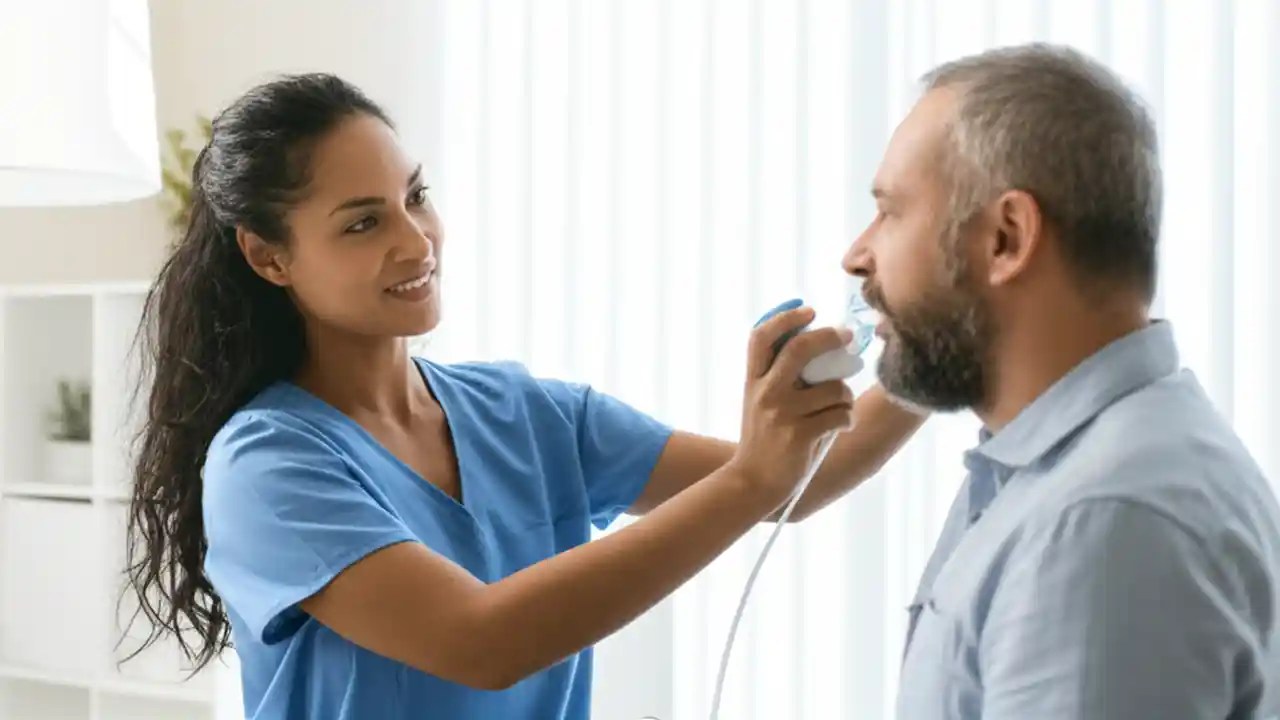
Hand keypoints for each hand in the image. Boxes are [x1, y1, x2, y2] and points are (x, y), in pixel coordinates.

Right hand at [728, 305, 856, 504]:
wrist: (752, 482)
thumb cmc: (764, 439)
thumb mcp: (758, 402)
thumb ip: (780, 376)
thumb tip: (822, 346)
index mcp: (753, 381)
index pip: (761, 337)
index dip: (785, 318)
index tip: (809, 311)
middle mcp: (765, 393)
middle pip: (800, 349)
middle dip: (830, 337)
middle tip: (848, 336)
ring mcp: (783, 414)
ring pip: (833, 388)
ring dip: (846, 396)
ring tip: (840, 409)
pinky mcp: (801, 436)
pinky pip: (841, 414)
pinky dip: (848, 419)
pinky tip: (841, 427)